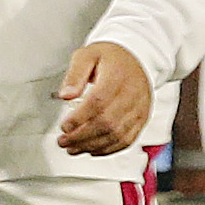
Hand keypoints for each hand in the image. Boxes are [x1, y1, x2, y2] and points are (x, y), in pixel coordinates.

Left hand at [52, 40, 151, 156]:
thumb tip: (66, 95)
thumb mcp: (87, 54)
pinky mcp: (141, 119)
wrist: (137, 58)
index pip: (98, 102)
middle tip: (63, 141)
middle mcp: (131, 95)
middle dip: (81, 137)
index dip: (79, 118)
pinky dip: (108, 149)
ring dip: (91, 146)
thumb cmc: (111, 57)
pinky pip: (127, 140)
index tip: (64, 125)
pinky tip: (92, 149)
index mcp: (117, 77)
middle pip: (106, 123)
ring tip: (73, 148)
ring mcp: (138, 109)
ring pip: (116, 135)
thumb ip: (74, 74)